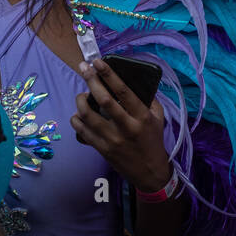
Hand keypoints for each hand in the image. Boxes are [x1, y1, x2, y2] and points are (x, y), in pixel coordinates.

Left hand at [72, 58, 168, 191]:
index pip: (123, 91)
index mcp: (142, 117)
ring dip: (81, 101)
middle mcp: (127, 127)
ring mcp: (113, 140)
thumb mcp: (158, 118)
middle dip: (91, 81)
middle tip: (83, 68)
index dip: (109, 74)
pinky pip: (83, 132)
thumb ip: (148, 100)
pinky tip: (78, 115)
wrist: (150, 172)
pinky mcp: (102, 150)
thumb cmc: (153, 141)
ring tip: (81, 95)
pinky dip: (76, 120)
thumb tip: (134, 80)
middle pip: (104, 100)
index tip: (98, 62)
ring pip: (88, 116)